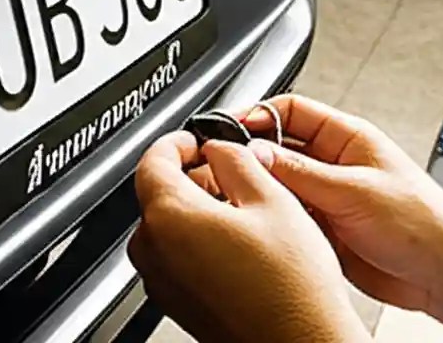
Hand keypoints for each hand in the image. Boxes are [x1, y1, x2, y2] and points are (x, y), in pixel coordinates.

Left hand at [130, 132, 368, 342]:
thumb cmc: (290, 288)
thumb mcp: (271, 199)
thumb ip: (235, 159)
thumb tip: (219, 147)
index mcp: (169, 217)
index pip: (152, 159)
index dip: (178, 140)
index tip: (197, 139)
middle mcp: (154, 252)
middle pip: (158, 194)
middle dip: (190, 176)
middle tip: (227, 171)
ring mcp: (162, 282)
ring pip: (167, 227)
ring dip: (195, 210)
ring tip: (241, 209)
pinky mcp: (177, 303)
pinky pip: (176, 258)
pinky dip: (198, 241)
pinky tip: (239, 243)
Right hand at [239, 95, 442, 313]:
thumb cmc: (424, 224)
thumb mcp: (355, 191)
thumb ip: (301, 173)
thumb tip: (255, 151)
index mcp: (347, 138)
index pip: (290, 111)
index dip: (256, 115)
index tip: (227, 129)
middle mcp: (334, 163)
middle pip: (277, 147)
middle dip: (251, 155)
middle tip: (222, 166)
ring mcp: (327, 196)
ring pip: (277, 184)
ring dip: (260, 190)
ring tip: (240, 197)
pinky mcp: (323, 228)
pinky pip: (286, 216)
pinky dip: (271, 219)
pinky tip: (261, 223)